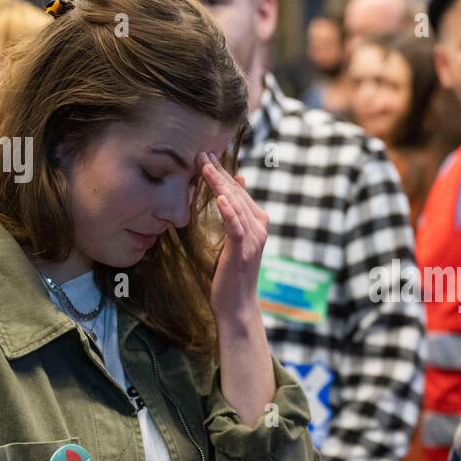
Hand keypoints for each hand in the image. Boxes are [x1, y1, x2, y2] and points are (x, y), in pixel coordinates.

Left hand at [198, 151, 268, 331]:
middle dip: (219, 172)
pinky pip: (236, 227)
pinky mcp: (242, 251)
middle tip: (201, 153)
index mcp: (257, 223)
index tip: (206, 155)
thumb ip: (235, 214)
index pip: (238, 191)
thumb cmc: (231, 274)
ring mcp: (253, 240)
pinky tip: (219, 197)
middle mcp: (259, 229)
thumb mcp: (233, 239)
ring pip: (235, 206)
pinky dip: (229, 211)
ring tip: (205, 166)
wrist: (237, 306)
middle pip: (237, 194)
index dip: (222, 172)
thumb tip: (234, 184)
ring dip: (219, 184)